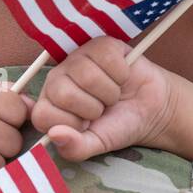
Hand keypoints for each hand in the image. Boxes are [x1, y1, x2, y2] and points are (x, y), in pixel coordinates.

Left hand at [31, 38, 177, 161]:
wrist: (150, 109)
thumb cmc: (116, 126)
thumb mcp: (95, 145)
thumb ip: (74, 148)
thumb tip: (54, 135)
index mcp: (49, 105)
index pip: (42, 115)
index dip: (70, 124)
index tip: (85, 125)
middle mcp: (57, 79)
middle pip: (64, 94)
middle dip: (92, 108)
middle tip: (101, 109)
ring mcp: (76, 59)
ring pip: (87, 75)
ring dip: (109, 92)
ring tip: (112, 95)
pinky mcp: (99, 45)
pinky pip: (107, 58)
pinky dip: (121, 73)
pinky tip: (121, 78)